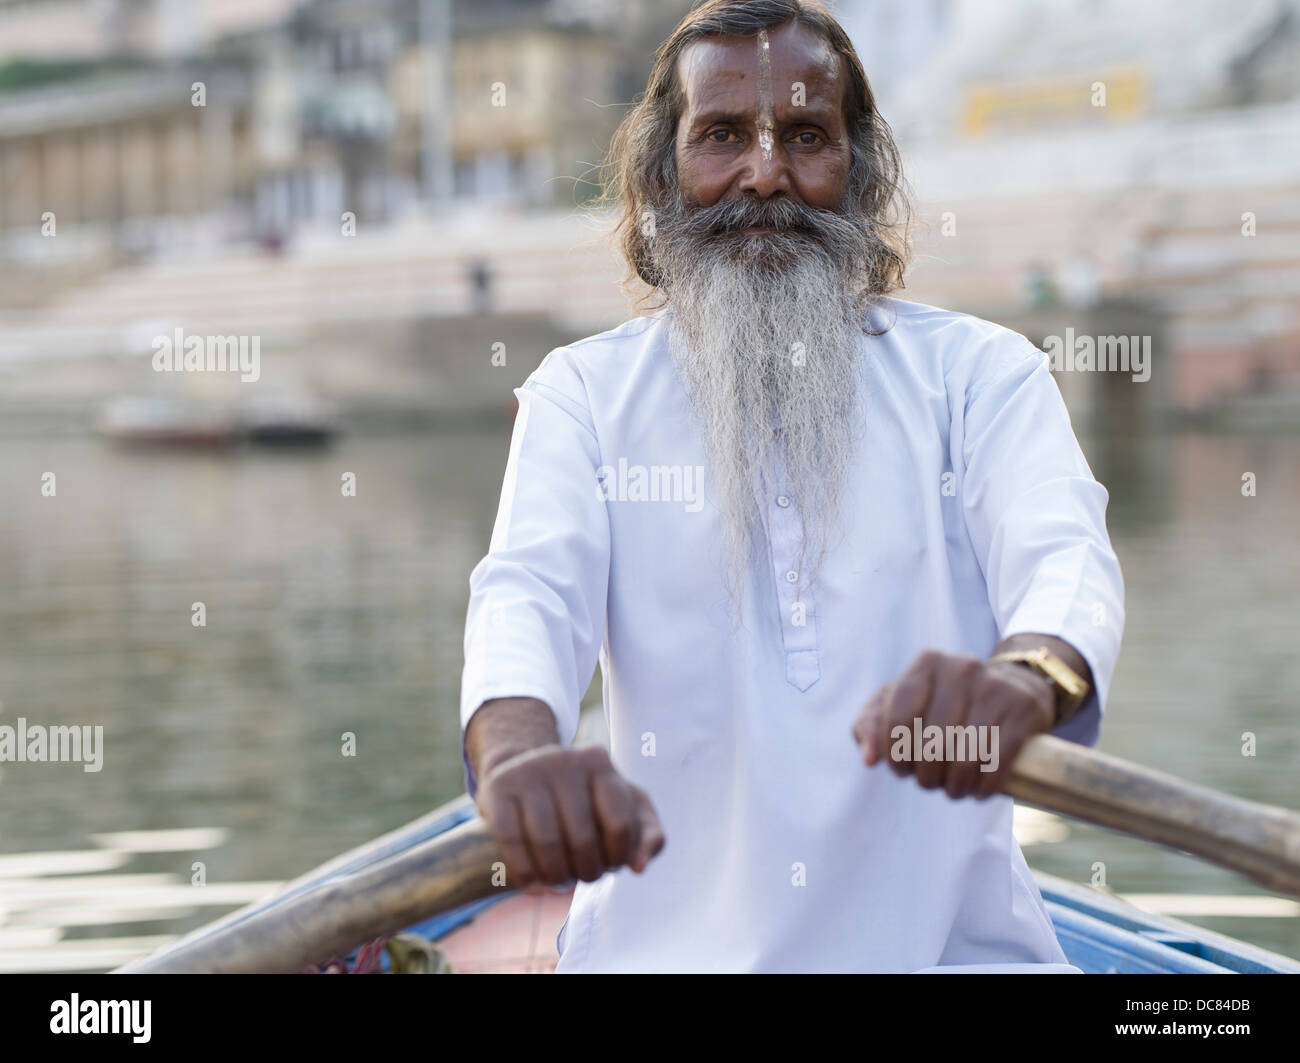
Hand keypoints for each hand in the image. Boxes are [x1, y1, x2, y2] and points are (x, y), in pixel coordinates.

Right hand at [474, 744, 664, 888]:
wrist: (523, 770)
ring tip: (561, 881)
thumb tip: (639, 866)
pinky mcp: (497, 789)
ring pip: (547, 844)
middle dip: (587, 872)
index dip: (619, 857)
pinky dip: (526, 873)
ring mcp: (527, 772)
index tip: (612, 864)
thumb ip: (647, 833)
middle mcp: (563, 760)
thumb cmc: (584, 797)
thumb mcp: (623, 804)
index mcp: (599, 762)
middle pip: (582, 840)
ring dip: (557, 877)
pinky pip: (513, 842)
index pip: (620, 824)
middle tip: (585, 876)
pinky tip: (534, 881)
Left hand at [851, 650, 1055, 799]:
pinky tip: (979, 792)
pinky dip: (985, 785)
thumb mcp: (902, 703)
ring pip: (965, 755)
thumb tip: (870, 759)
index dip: (896, 754)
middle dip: (926, 774)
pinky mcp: (1022, 707)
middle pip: (933, 742)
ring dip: (956, 785)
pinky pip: (998, 758)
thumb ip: (871, 725)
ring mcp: (995, 686)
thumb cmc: (944, 701)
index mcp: (926, 663)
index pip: (899, 719)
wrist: (1013, 685)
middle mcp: (961, 668)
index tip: (901, 770)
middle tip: (929, 783)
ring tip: (954, 790)